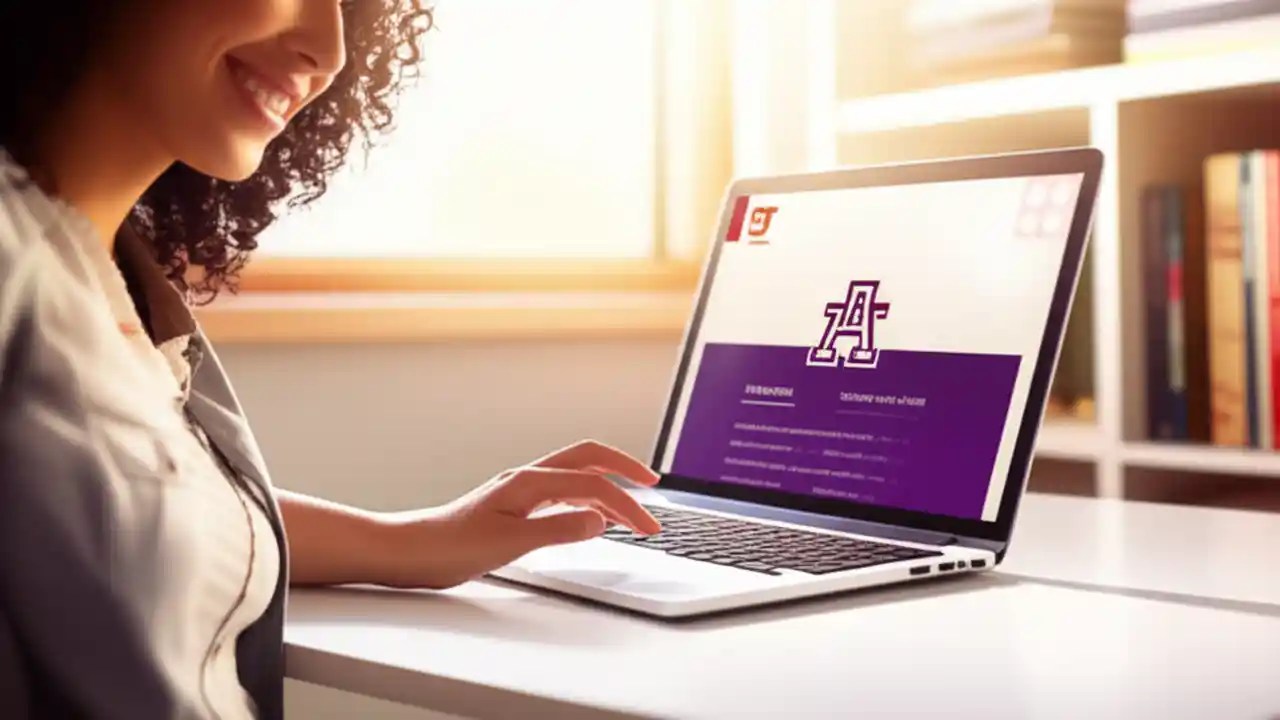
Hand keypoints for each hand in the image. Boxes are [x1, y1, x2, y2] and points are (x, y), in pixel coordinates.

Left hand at [375, 440, 661, 589]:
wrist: (411, 550)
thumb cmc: (450, 546)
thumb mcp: (509, 543)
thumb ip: (557, 529)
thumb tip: (598, 518)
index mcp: (529, 482)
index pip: (592, 485)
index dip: (625, 504)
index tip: (647, 527)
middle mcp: (527, 478)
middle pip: (588, 458)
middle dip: (624, 468)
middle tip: (652, 484)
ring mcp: (521, 489)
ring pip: (576, 473)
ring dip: (607, 484)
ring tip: (631, 507)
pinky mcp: (515, 504)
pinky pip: (562, 490)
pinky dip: (586, 497)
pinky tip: (592, 517)